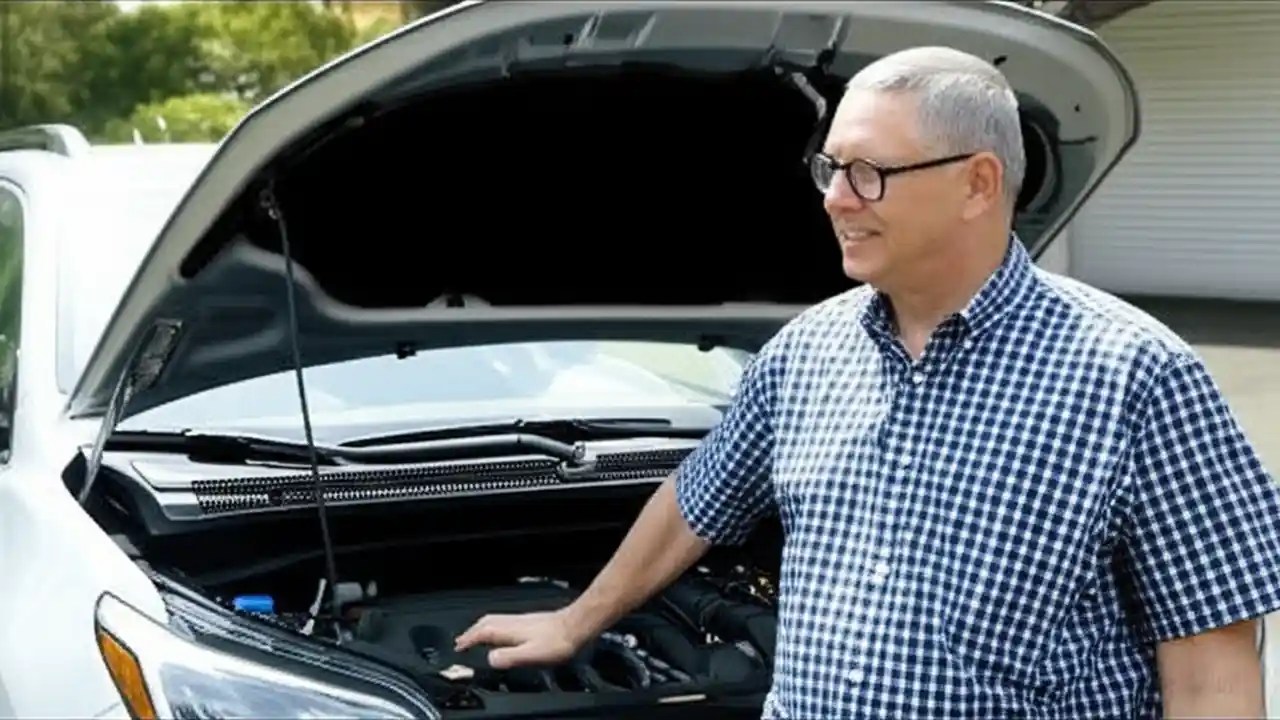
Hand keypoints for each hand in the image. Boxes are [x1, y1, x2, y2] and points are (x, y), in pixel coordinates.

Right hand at [454, 609, 585, 669]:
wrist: (576, 626)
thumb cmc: (557, 641)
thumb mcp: (531, 654)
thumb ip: (509, 657)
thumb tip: (490, 659)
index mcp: (509, 630)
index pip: (482, 632)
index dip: (468, 639)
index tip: (459, 646)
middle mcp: (513, 622)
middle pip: (485, 623)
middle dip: (471, 632)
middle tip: (461, 641)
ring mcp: (521, 620)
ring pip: (494, 620)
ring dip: (481, 628)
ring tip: (475, 636)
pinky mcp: (529, 621)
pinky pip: (504, 622)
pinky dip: (494, 627)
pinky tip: (502, 634)